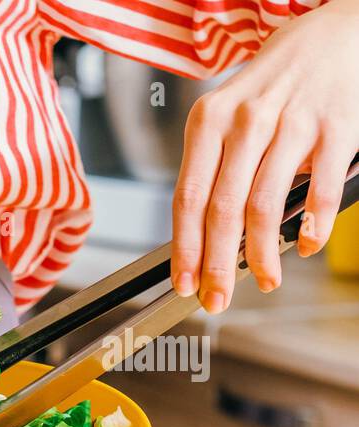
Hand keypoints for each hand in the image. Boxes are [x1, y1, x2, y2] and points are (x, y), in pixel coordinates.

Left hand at [171, 0, 358, 311]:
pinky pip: (320, 190)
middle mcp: (246, 121)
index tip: (184, 283)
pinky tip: (306, 246)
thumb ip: (215, 169)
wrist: (333, 33)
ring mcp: (293, 123)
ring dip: (262, 255)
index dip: (185, 249)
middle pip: (222, 210)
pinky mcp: (337, 127)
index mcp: (209, 121)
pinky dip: (312, 227)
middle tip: (216, 298)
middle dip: (216, 265)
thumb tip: (203, 236)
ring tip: (264, 279)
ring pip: (264, 207)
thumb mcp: (227, 116)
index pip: (188, 198)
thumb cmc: (273, 84)